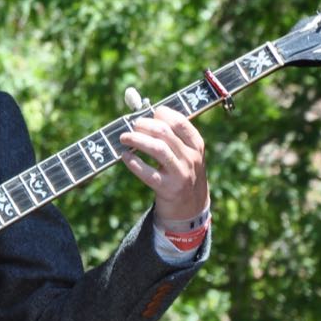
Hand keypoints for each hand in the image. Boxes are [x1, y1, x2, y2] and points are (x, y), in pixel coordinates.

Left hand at [118, 103, 208, 221]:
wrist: (191, 207)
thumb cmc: (181, 172)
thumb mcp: (185, 154)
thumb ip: (171, 137)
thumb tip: (142, 115)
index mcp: (196, 145)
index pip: (180, 122)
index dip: (162, 114)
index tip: (149, 113)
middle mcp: (191, 158)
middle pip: (165, 133)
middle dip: (144, 125)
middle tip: (132, 125)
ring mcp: (181, 174)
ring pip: (158, 149)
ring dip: (138, 140)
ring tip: (124, 137)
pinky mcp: (169, 189)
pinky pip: (149, 174)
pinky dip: (135, 163)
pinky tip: (125, 156)